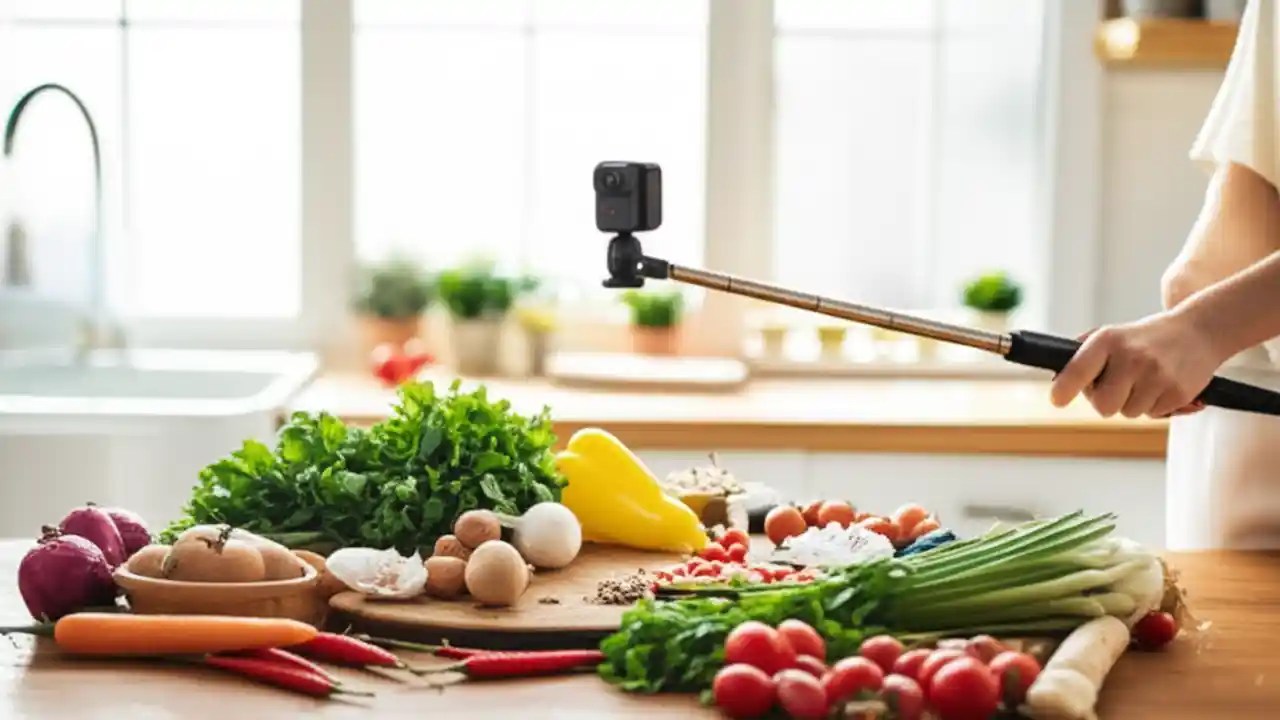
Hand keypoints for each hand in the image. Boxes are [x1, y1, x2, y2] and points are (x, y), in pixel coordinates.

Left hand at [1049, 310, 1224, 418]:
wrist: (1200, 331)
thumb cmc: (1146, 338)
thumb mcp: (1113, 334)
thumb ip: (1084, 354)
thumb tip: (1057, 379)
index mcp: (1109, 340)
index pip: (1079, 369)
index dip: (1065, 387)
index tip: (1057, 400)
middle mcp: (1132, 357)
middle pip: (1103, 406)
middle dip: (1106, 402)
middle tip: (1117, 387)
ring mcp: (1157, 375)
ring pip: (1128, 413)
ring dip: (1132, 403)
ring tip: (1145, 379)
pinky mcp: (1179, 393)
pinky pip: (1153, 415)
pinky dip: (1154, 405)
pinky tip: (1162, 384)